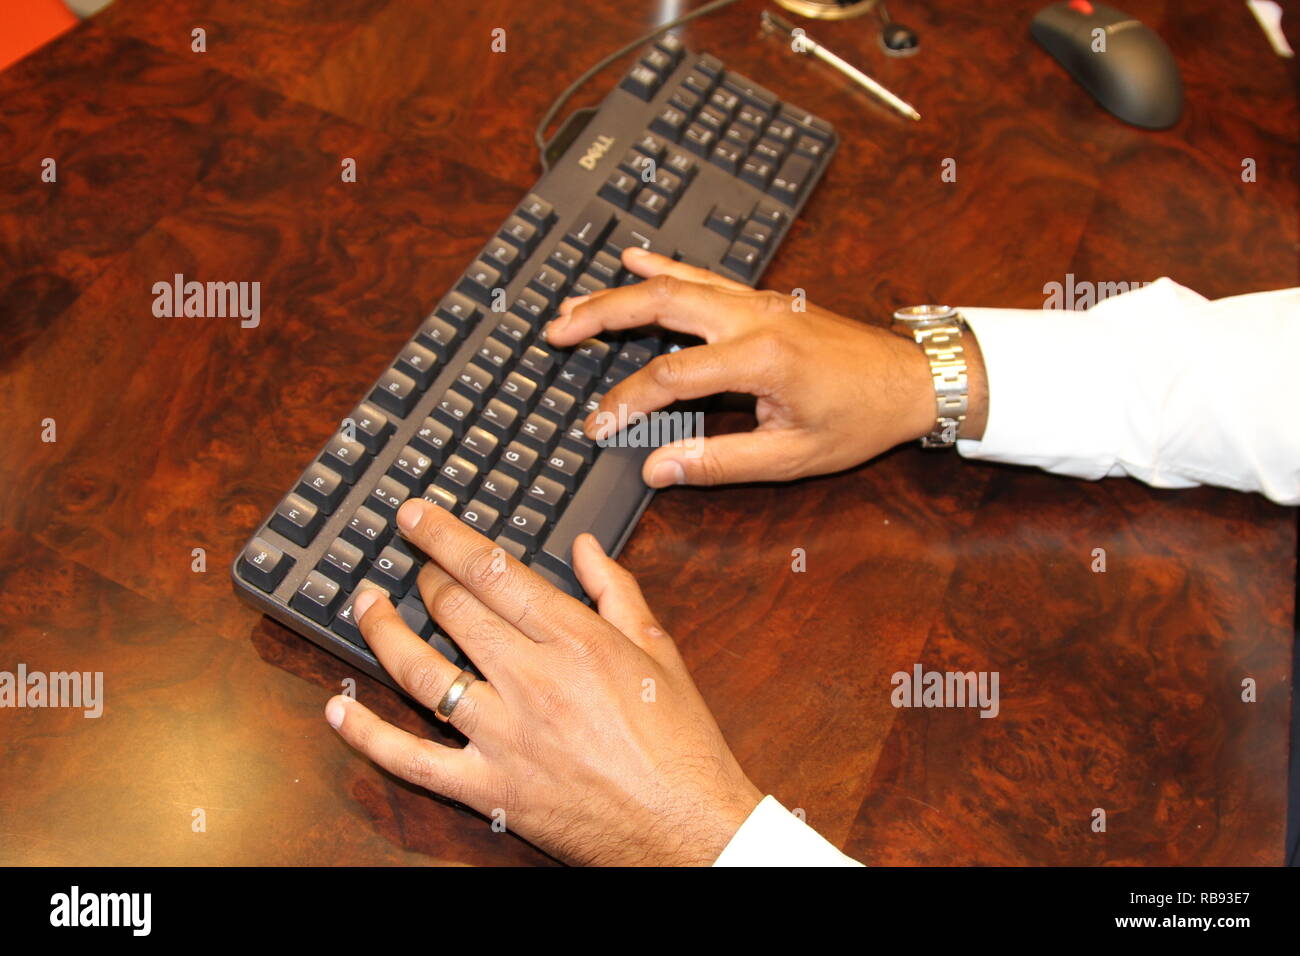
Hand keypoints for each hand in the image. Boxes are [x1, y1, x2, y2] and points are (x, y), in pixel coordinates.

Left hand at [324, 497, 762, 865]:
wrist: (688, 828)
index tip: (414, 516)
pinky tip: (339, 709)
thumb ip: (616, 590)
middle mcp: (532, 680)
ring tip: (365, 605)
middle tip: (408, 562)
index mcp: (575, 639)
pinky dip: (367, 734)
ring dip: (382, 632)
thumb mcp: (659, 649)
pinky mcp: (487, 788)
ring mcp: (503, 736)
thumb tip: (584, 546)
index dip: (443, 536)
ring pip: (420, 673)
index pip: (491, 570)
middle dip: (422, 576)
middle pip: (452, 610)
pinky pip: (410, 760)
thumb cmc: (680, 742)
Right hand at [544, 247, 987, 486]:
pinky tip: (633, 257)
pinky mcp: (762, 298)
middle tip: (555, 332)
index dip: (625, 402)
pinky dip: (664, 266)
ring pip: (675, 282)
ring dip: (620, 291)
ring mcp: (758, 300)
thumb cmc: (861, 418)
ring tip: (574, 305)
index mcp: (759, 358)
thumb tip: (657, 470)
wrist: (911, 378)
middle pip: (658, 304)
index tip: (597, 425)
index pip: (670, 376)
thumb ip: (720, 462)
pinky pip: (703, 274)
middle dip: (600, 316)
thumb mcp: (793, 457)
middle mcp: (753, 317)